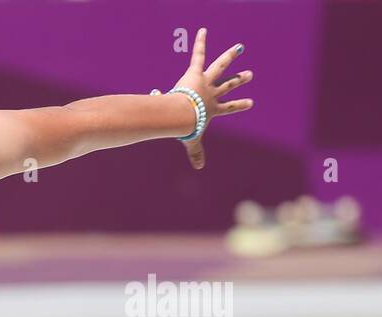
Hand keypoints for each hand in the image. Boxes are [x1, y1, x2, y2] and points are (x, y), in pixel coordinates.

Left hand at [161, 27, 254, 169]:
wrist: (183, 116)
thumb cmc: (187, 128)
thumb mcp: (192, 140)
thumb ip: (195, 153)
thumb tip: (199, 168)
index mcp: (212, 109)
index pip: (228, 108)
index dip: (239, 105)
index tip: (250, 102)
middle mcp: (212, 93)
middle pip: (228, 86)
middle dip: (239, 80)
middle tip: (249, 74)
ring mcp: (205, 82)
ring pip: (220, 66)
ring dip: (229, 57)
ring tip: (239, 48)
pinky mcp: (195, 72)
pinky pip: (198, 55)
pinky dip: (200, 43)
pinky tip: (202, 30)